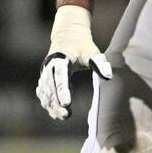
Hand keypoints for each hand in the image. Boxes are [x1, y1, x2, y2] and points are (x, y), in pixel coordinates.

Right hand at [36, 5, 112, 119]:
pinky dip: (48, 104)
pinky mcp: (44, 79)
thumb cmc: (82, 45)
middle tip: (66, 115)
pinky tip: (55, 114)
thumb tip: (108, 76)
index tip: (67, 103)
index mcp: (60, 59)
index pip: (60, 76)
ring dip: (52, 106)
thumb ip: (99, 62)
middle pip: (50, 88)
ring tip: (63, 116)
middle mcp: (49, 67)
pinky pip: (43, 94)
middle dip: (56, 102)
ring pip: (45, 93)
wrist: (68, 36)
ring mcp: (45, 73)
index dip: (62, 90)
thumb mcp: (92, 51)